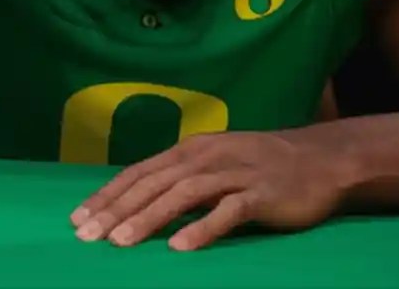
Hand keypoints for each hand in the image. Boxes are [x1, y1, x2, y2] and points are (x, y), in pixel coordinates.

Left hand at [70, 132, 348, 250]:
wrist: (321, 159)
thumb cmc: (262, 165)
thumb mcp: (216, 163)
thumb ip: (181, 179)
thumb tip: (137, 202)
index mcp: (191, 150)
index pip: (140, 172)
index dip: (108, 194)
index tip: (77, 218)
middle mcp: (208, 157)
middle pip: (154, 183)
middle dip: (117, 210)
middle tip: (87, 235)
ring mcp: (235, 174)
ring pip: (183, 195)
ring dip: (149, 218)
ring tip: (121, 242)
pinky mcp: (261, 194)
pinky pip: (228, 212)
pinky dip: (202, 229)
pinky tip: (180, 248)